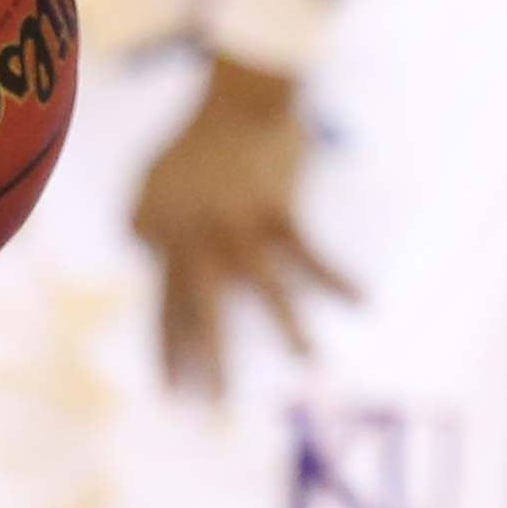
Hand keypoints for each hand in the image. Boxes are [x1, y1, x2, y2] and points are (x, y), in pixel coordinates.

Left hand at [130, 56, 349, 398]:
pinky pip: (312, 255)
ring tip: (309, 363)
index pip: (166, 309)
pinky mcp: (280, 210)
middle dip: (211, 366)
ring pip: (266, 292)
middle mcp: (201, 241)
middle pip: (204, 315)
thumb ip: (142, 225)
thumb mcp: (146, 183)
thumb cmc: (193, 138)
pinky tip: (363, 301)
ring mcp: (242, 227)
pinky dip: (339, 280)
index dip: (169, 354)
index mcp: (167, 240)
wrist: (235, 96)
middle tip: (217, 411)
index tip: (173, 394)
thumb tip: (147, 256)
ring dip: (289, 330)